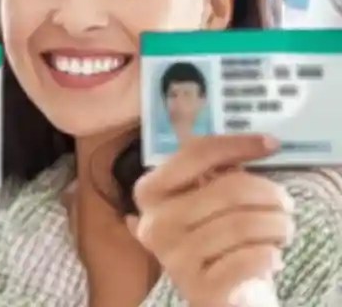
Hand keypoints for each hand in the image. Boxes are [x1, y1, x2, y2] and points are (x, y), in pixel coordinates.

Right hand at [131, 134, 292, 306]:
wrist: (216, 293)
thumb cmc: (216, 239)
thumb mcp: (206, 201)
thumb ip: (217, 172)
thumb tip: (258, 143)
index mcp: (150, 191)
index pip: (195, 154)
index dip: (237, 144)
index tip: (271, 144)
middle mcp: (155, 222)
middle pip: (227, 189)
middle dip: (270, 194)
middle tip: (286, 204)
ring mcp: (173, 256)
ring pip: (242, 225)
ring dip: (277, 226)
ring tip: (282, 230)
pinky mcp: (199, 287)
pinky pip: (248, 260)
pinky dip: (270, 255)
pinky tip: (271, 255)